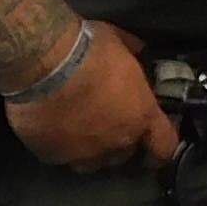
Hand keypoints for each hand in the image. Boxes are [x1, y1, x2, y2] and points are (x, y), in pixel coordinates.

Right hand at [3, 22, 180, 172]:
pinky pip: (59, 157)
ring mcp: (83, 153)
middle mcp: (116, 141)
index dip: (160, 150)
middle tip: (107, 126)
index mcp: (141, 115)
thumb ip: (134, 54)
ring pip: (91, 163)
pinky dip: (58, 147)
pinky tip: (50, 131)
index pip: (164, 146)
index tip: (153, 150)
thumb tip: (140, 52)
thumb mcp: (120, 42)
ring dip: (90, 151)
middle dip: (119, 144)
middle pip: (124, 155)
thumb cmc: (88, 49)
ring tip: (78, 134)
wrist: (42, 63)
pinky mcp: (52, 156)